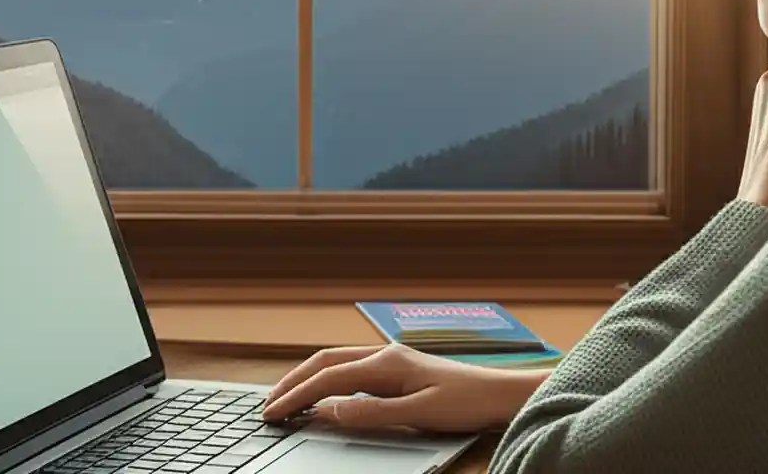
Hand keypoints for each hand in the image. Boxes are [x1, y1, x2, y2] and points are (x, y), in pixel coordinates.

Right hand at [259, 343, 550, 433]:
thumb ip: (370, 412)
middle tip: (268, 405)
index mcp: (386, 363)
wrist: (500, 393)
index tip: (272, 413)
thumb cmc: (465, 404)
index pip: (328, 378)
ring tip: (285, 398)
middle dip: (292, 382)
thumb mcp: (418, 414)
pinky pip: (349, 367)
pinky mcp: (397, 367)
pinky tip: (321, 392)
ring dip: (306, 377)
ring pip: (334, 361)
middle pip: (324, 361)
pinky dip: (325, 377)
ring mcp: (390, 358)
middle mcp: (384, 354)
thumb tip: (328, 410)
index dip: (297, 396)